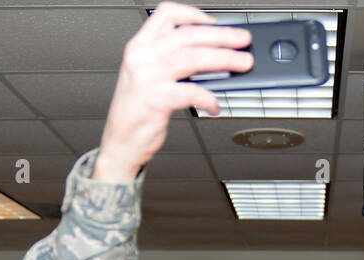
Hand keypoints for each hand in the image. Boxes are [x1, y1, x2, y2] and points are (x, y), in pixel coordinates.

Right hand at [94, 4, 252, 181]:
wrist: (121, 142)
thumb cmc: (137, 111)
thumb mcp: (148, 76)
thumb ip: (172, 61)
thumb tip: (212, 54)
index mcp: (140, 45)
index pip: (166, 14)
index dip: (193, 14)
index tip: (214, 22)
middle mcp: (142, 56)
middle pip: (188, 35)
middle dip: (221, 36)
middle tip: (242, 40)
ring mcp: (147, 76)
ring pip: (194, 58)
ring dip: (224, 59)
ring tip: (242, 63)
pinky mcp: (155, 99)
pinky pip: (191, 92)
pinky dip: (209, 98)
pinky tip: (215, 105)